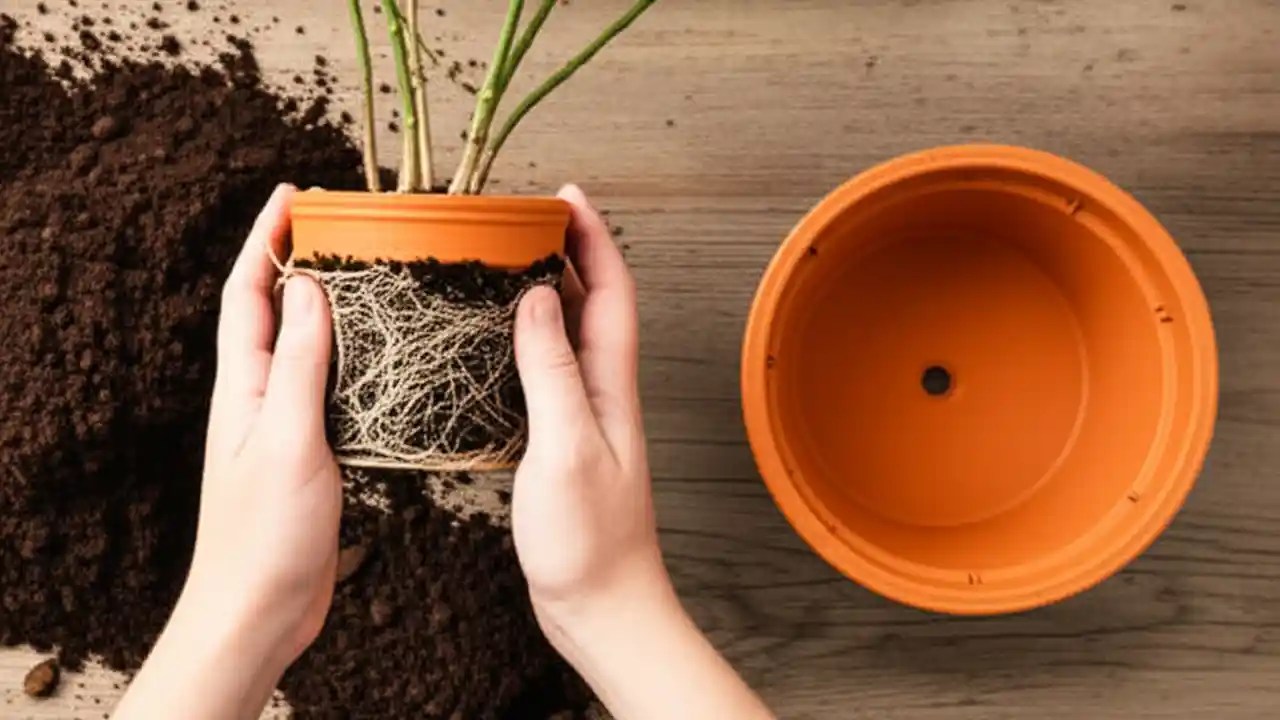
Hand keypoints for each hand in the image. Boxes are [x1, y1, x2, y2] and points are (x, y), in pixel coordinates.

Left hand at [188, 183, 339, 665]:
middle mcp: (260, 396)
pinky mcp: (311, 451)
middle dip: (300, 259)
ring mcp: (285, 424)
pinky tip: (385, 358)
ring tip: (372, 275)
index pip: (249, 293)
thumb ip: (298, 364)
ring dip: (332, 305)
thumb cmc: (266, 533)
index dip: (267, 239)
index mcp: (246, 385)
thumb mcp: (287, 439)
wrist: (260, 608)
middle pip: (275, 310)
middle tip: (345, 225)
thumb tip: (308, 289)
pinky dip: (353, 358)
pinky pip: (330, 386)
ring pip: (306, 347)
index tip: (296, 195)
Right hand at [512, 185, 664, 622]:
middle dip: (566, 251)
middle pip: (591, 302)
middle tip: (520, 218)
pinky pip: (544, 372)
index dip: (594, 237)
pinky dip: (521, 342)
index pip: (612, 290)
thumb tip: (538, 295)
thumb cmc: (590, 540)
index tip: (565, 194)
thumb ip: (552, 370)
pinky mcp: (560, 441)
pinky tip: (491, 342)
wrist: (602, 607)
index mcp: (611, 384)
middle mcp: (602, 391)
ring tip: (500, 262)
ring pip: (567, 334)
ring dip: (543, 291)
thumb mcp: (565, 446)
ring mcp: (582, 416)